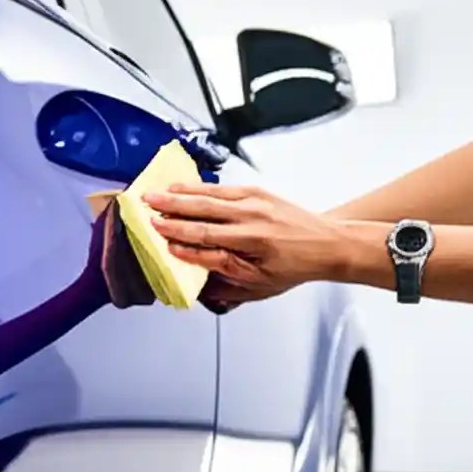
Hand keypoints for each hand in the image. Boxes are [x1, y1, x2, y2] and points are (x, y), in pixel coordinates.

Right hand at [143, 184, 354, 303]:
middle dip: (172, 210)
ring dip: (180, 195)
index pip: (208, 240)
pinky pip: (221, 189)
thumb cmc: (293, 267)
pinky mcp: (256, 191)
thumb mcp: (259, 284)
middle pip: (204, 211)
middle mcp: (253, 218)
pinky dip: (198, 188)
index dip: (181, 238)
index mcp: (254, 242)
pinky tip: (181, 187)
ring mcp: (255, 201)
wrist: (326, 243)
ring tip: (156, 194)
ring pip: (209, 196)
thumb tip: (193, 264)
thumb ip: (225, 275)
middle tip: (146, 208)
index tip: (161, 239)